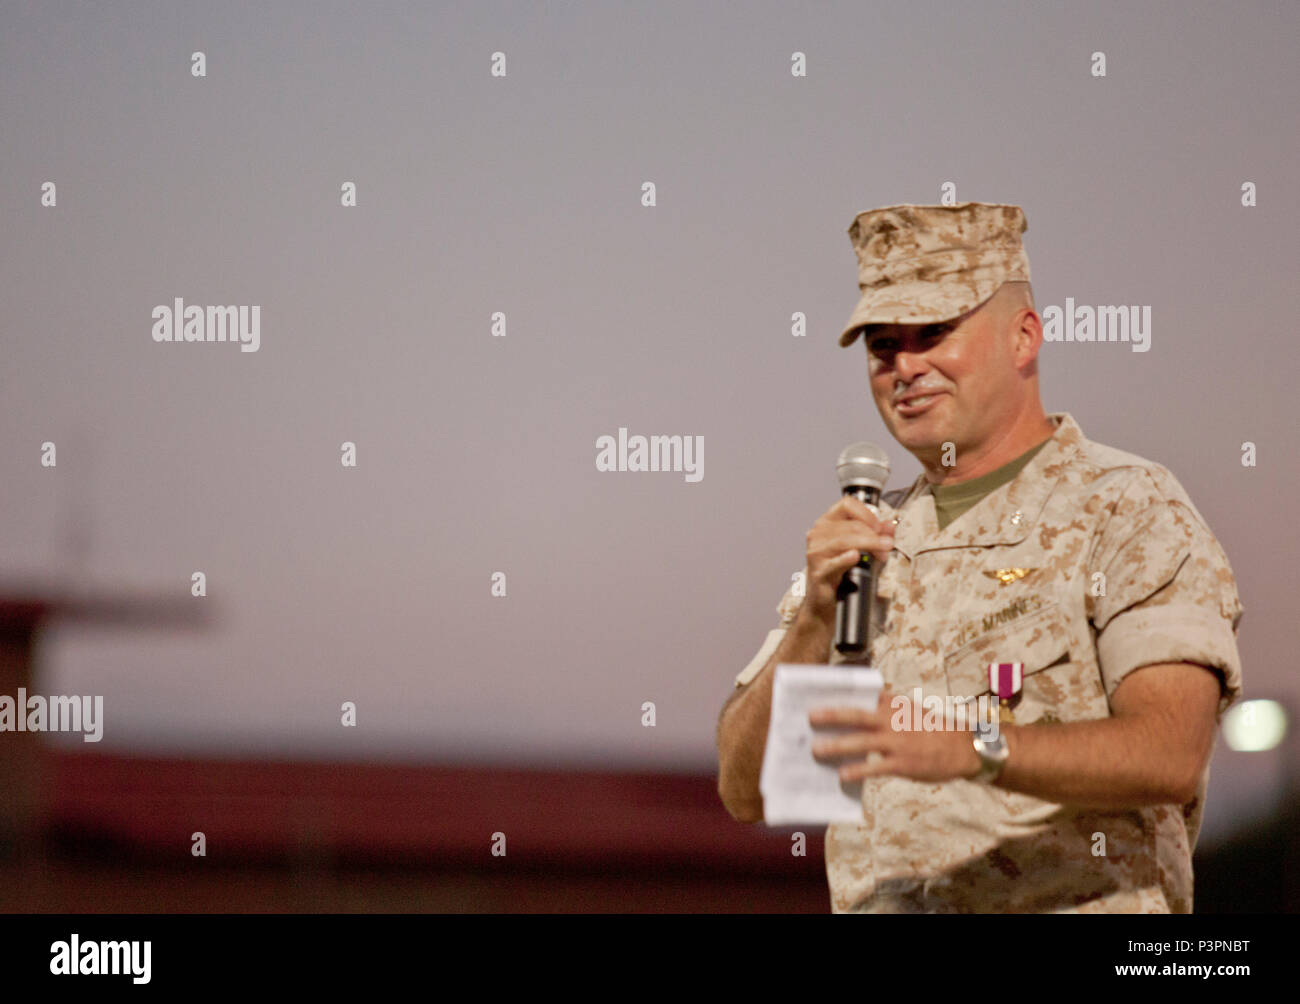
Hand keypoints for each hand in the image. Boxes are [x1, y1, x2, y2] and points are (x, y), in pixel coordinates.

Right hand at [800, 497, 894, 624]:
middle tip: (888, 545)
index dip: (866, 513)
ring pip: (844, 540)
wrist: (826, 602)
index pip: (847, 504)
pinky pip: (833, 562)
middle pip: (850, 525)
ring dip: (867, 544)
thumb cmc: (842, 573)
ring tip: (882, 552)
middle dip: (873, 535)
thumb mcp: (862, 550)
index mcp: (827, 523)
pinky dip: (846, 558)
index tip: (879, 526)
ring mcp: (816, 553)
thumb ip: (876, 535)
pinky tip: (856, 557)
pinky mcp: (817, 571)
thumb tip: (890, 526)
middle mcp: (818, 534)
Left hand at [809, 688, 981, 782]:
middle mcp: (893, 720)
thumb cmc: (930, 729)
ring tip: (816, 750)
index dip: (840, 695)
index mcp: (893, 705)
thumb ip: (885, 707)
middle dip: (831, 715)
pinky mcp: (903, 763)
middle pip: (857, 715)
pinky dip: (857, 770)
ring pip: (862, 742)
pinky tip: (842, 775)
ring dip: (837, 745)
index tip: (818, 693)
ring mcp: (898, 742)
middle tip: (809, 717)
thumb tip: (855, 708)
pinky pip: (875, 767)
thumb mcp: (909, 710)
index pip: (862, 696)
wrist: (962, 748)